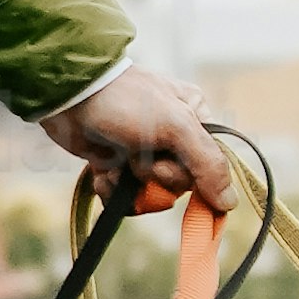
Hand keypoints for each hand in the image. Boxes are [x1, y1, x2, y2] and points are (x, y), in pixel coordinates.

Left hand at [34, 60, 234, 217]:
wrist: (68, 96)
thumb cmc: (125, 101)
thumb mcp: (176, 125)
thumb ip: (207, 163)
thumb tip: (230, 203)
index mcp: (194, 118)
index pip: (210, 166)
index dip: (198, 183)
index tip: (187, 193)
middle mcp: (172, 137)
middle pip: (179, 185)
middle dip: (156, 177)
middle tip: (139, 156)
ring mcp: (143, 152)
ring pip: (151, 195)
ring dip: (130, 186)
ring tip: (115, 163)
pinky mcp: (115, 165)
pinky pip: (124, 197)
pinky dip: (111, 190)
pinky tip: (101, 173)